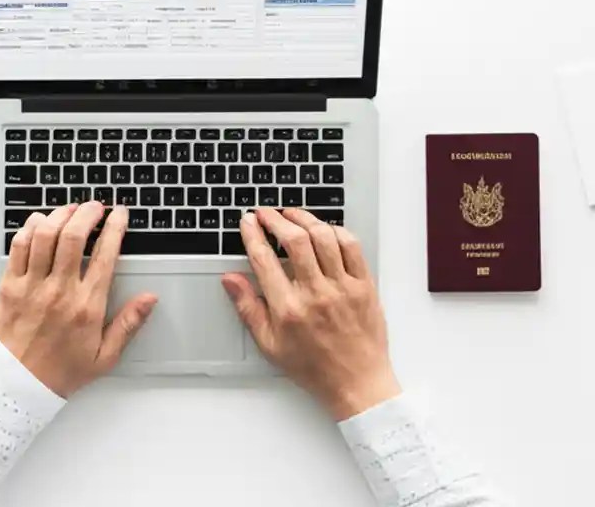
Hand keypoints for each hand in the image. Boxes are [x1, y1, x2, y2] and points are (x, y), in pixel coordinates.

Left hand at [0, 202, 156, 396]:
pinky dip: (30, 228)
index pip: (106, 254)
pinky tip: (41, 223)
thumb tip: (149, 299)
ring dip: (60, 215)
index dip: (115, 227)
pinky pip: (19, 246)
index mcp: (87, 306)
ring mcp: (32, 286)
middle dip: (88, 212)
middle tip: (96, 207)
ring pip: (45, 234)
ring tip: (71, 210)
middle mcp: (59, 291)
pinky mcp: (10, 286)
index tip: (120, 216)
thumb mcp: (105, 356)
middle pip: (74, 235)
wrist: (16, 385)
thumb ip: (129, 324)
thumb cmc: (59, 372)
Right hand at [222, 208, 400, 419]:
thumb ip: (248, 308)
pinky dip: (336, 231)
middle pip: (295, 239)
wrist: (356, 383)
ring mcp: (343, 287)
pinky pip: (352, 247)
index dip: (252, 234)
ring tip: (291, 214)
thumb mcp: (270, 344)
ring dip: (305, 218)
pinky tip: (324, 229)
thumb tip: (230, 279)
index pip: (264, 259)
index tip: (247, 221)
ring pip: (324, 237)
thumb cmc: (314, 368)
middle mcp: (316, 294)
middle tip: (266, 212)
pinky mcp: (364, 286)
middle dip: (276, 218)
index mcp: (288, 309)